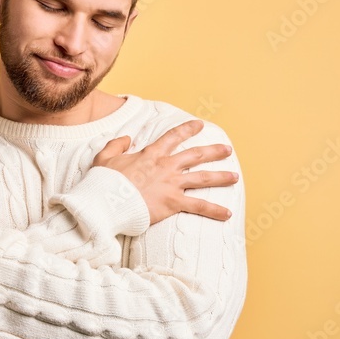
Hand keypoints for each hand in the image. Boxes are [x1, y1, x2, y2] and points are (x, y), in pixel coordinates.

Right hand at [92, 119, 237, 224]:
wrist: (107, 201)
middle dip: (213, 151)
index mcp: (151, 154)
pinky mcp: (173, 203)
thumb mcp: (105, 157)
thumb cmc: (104, 182)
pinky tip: (228, 214)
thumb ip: (117, 145)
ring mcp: (172, 184)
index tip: (199, 125)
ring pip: (203, 178)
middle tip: (227, 150)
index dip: (187, 129)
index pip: (173, 137)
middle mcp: (166, 167)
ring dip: (221, 177)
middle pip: (196, 155)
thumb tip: (127, 138)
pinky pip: (199, 206)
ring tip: (235, 177)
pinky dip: (214, 211)